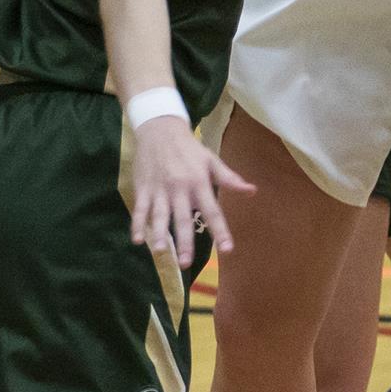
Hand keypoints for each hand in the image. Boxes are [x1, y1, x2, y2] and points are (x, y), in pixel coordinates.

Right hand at [130, 113, 254, 265]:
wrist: (160, 128)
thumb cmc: (189, 148)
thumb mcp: (211, 160)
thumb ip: (229, 178)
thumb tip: (252, 191)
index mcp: (199, 182)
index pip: (212, 210)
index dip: (220, 230)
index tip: (227, 249)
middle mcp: (179, 188)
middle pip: (183, 218)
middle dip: (185, 241)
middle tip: (186, 263)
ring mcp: (160, 189)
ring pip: (159, 215)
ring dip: (159, 234)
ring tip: (161, 251)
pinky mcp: (143, 188)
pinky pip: (140, 209)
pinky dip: (137, 224)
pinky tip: (138, 239)